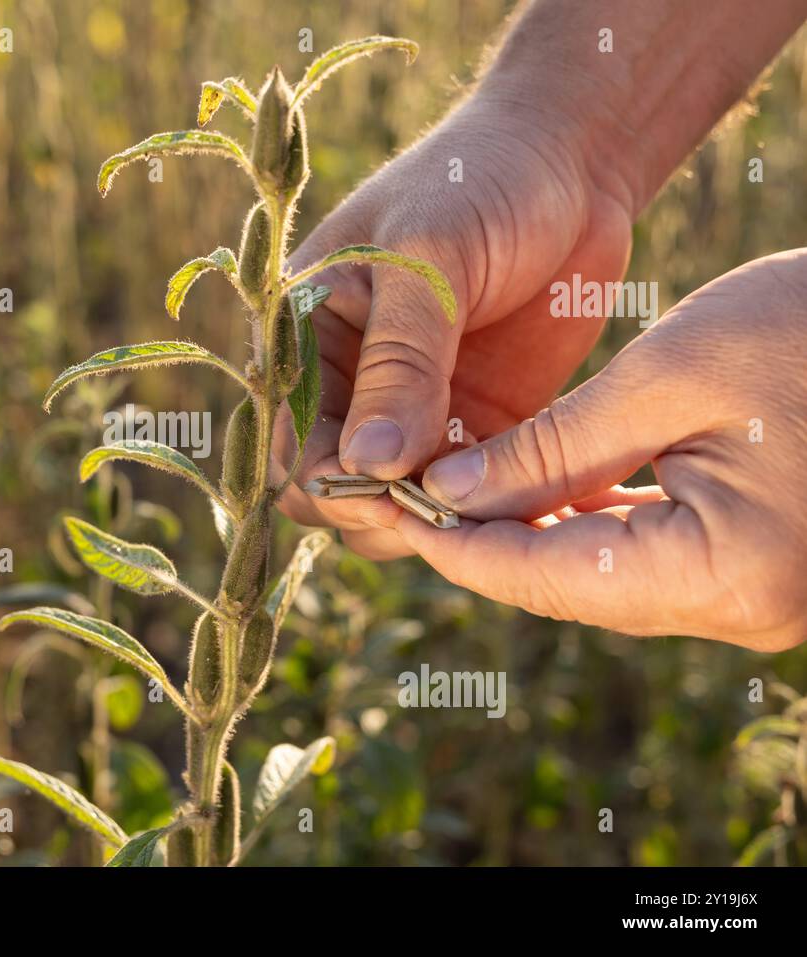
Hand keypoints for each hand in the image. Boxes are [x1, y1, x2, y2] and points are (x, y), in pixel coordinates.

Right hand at [274, 94, 633, 558]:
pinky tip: (509, 500)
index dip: (325, 476)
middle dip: (368, 506)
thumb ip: (400, 360)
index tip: (383, 489)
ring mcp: (409, 412)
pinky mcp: (471, 428)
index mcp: (303, 334)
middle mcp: (343, 384)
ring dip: (422, 517)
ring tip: (474, 498)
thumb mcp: (429, 258)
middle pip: (326, 487)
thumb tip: (368, 463)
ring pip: (387, 505)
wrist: (573, 159)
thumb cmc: (482, 181)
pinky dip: (474, 511)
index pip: (286, 437)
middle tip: (431, 500)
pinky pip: (455, 495)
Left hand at [366, 250, 806, 651]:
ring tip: (446, 486)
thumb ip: (551, 449)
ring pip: (603, 576)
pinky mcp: (761, 569)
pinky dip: (585, 523)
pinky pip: (648, 558)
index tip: (385, 509)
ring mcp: (758, 598)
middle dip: (480, 540)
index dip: (455, 546)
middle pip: (568, 587)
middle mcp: (743, 610)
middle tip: (400, 494)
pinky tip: (530, 488)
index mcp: (724, 574)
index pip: (543, 578)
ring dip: (525, 533)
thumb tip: (447, 496)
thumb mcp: (669, 376)